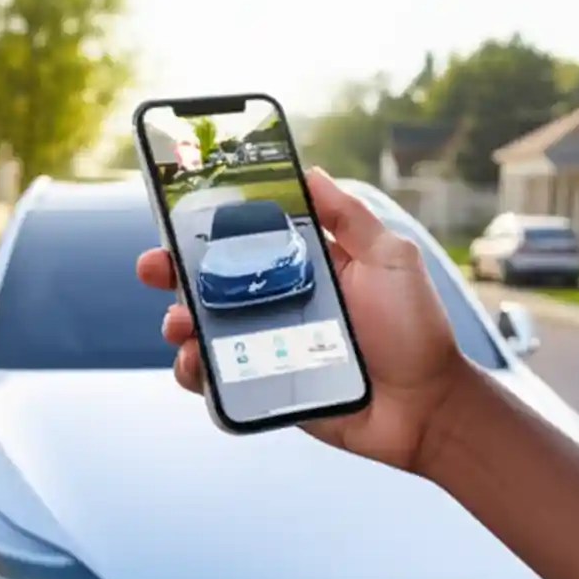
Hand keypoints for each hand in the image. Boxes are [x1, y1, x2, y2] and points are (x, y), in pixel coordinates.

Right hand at [136, 167, 470, 471]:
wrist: (425, 407)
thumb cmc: (415, 330)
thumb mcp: (389, 259)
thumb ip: (349, 216)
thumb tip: (310, 171)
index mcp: (304, 267)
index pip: (246, 240)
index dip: (208, 226)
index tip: (178, 213)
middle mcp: (278, 303)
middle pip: (210, 283)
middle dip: (171, 270)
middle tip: (153, 266)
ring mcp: (267, 346)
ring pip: (203, 330)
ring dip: (178, 322)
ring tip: (180, 322)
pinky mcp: (263, 387)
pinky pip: (215, 378)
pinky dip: (193, 370)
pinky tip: (195, 361)